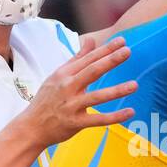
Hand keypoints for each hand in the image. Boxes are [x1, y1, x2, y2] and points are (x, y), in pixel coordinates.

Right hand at [21, 34, 136, 146]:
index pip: (88, 59)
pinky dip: (114, 117)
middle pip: (92, 71)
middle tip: (128, 51)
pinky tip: (130, 112)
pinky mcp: (75, 123)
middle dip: (110, 60)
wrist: (31, 127)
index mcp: (64, 74)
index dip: (105, 49)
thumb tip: (91, 40)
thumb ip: (77, 58)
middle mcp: (67, 87)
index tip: (122, 41)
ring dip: (116, 91)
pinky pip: (98, 119)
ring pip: (97, 96)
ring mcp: (71, 105)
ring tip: (135, 85)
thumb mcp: (58, 76)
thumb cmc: (47, 99)